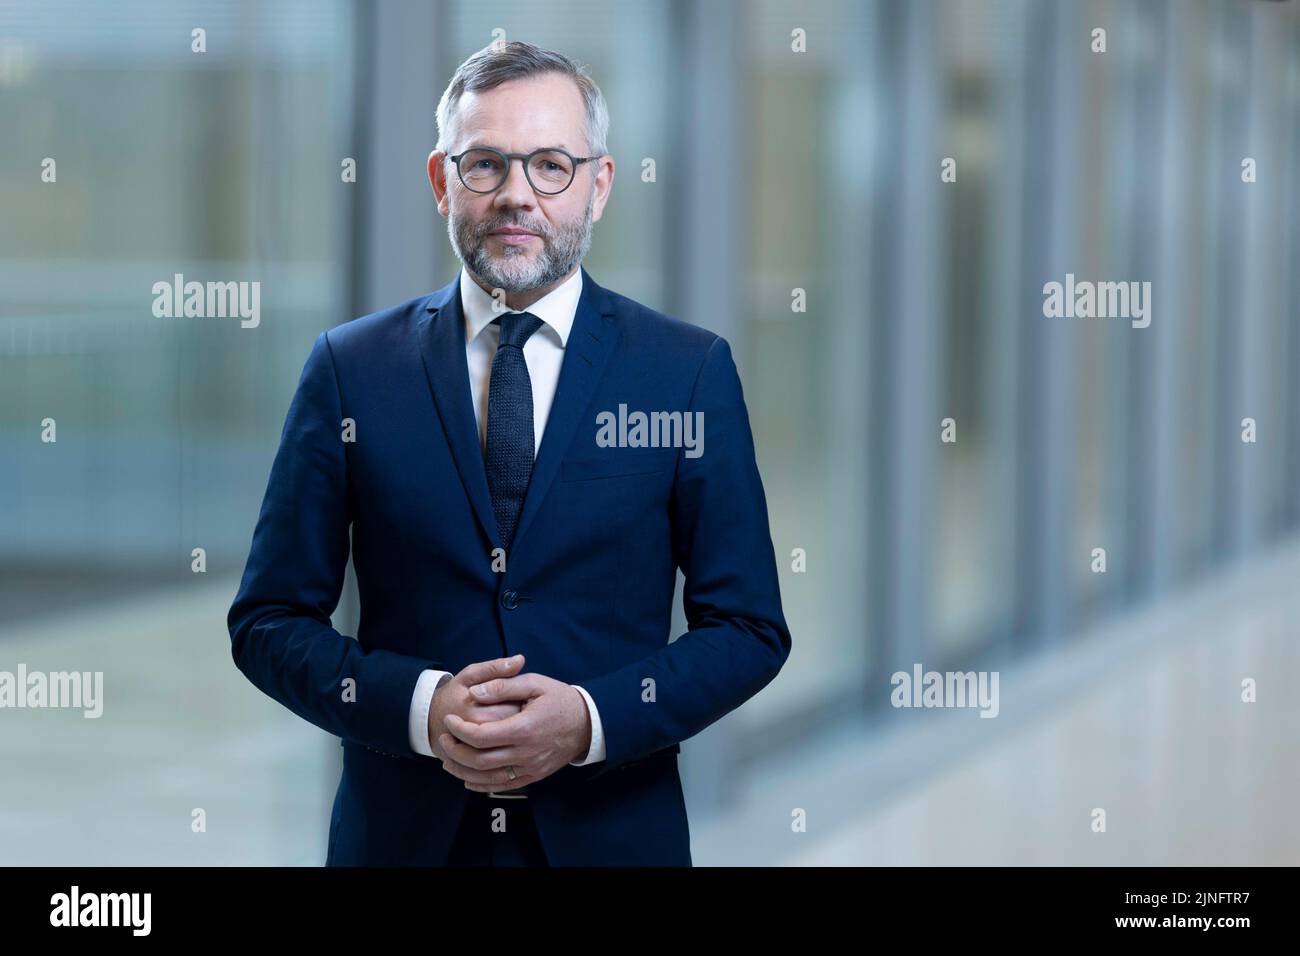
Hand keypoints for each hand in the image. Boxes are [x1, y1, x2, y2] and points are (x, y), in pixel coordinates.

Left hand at [436, 668, 591, 792]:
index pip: (481, 736)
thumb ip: (502, 686)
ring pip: (487, 778)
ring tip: (447, 759)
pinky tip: (467, 779)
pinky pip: (502, 786)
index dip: (458, 730)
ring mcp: (530, 768)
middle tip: (443, 739)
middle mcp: (526, 753)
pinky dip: (481, 785)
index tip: (448, 721)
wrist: (588, 723)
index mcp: (525, 728)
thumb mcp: (534, 683)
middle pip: (479, 761)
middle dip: (455, 751)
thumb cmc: (560, 699)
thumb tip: (474, 692)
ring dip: (462, 771)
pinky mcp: (533, 776)